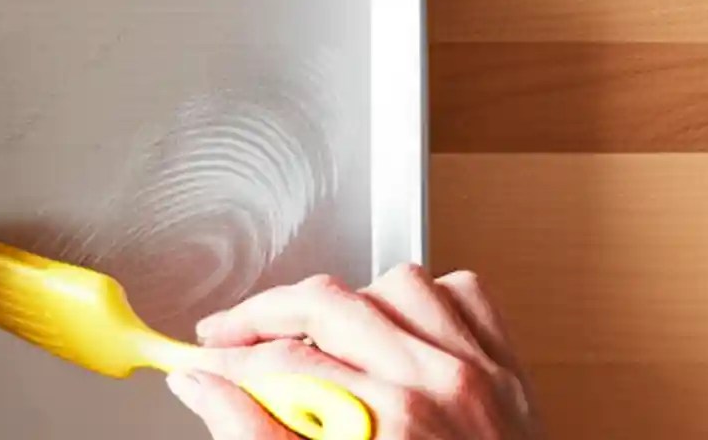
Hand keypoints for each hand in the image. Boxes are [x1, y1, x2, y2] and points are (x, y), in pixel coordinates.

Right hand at [167, 266, 539, 438]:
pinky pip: (462, 295)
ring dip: (347, 303)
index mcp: (389, 424)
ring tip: (318, 337)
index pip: (280, 363)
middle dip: (264, 314)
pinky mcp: (508, 368)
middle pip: (326, 302)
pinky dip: (423, 303)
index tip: (199, 361)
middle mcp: (438, 385)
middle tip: (230, 335)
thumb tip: (202, 388)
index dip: (224, 359)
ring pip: (395, 284)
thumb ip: (256, 438)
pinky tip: (395, 329)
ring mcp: (479, 370)